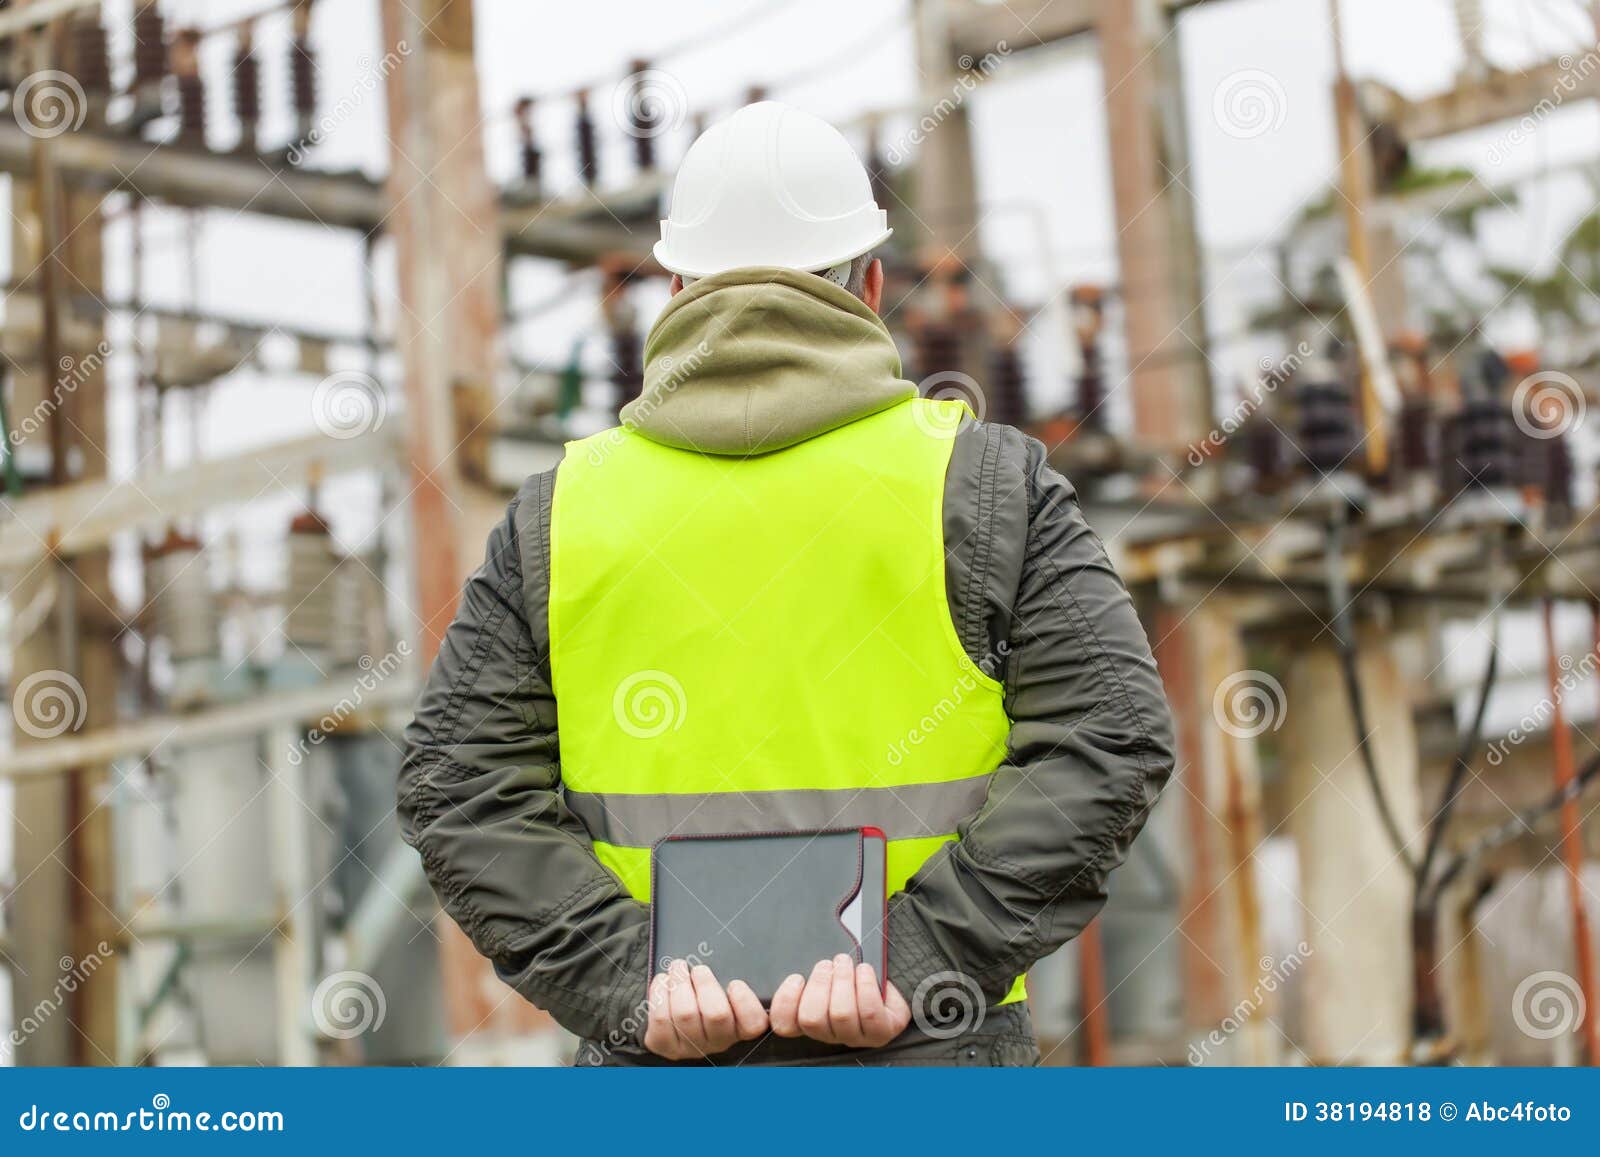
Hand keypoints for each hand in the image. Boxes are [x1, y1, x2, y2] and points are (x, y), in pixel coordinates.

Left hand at [644, 960, 768, 1059]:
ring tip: (678, 967)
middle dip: (705, 984)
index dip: (745, 1002)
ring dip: (680, 982)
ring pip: (685, 1014)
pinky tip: (664, 981)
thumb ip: (747, 976)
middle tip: (699, 969)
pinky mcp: (665, 1046)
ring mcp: (691, 1048)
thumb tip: (743, 967)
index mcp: (741, 1027)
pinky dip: (660, 993)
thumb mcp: (730, 984)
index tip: (735, 983)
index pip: (753, 1024)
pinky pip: (661, 1019)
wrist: (676, 1012)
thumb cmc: (708, 992)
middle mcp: (718, 1042)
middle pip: (716, 1014)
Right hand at [769, 954, 910, 1047]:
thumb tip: (800, 956)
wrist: (889, 985)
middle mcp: (829, 1034)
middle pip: (812, 1019)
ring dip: (843, 980)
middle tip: (827, 964)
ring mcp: (855, 1037)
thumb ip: (810, 968)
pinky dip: (865, 986)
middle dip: (819, 983)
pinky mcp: (880, 1033)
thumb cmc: (850, 975)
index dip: (785, 1003)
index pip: (785, 1025)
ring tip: (846, 962)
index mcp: (809, 1021)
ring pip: (841, 1014)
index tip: (797, 977)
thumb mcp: (826, 969)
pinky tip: (864, 971)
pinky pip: (869, 1012)